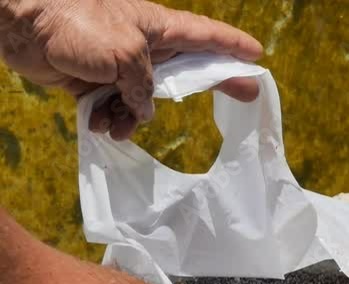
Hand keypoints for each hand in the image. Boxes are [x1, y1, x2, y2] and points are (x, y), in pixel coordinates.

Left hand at [0, 0, 262, 139]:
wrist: (20, 24)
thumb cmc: (76, 26)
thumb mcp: (127, 57)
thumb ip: (146, 87)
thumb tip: (145, 109)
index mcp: (159, 28)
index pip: (207, 36)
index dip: (233, 47)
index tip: (257, 56)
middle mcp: (144, 45)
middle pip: (187, 70)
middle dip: (211, 86)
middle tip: (245, 97)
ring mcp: (119, 64)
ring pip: (146, 100)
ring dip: (136, 118)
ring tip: (119, 126)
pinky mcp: (94, 79)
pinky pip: (116, 108)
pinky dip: (110, 120)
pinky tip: (100, 125)